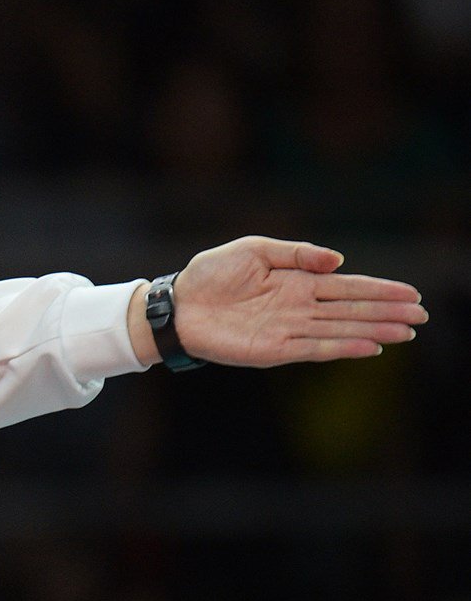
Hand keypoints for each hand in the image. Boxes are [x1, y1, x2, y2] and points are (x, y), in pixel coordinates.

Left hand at [164, 235, 427, 367]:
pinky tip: (369, 346)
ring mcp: (289, 329)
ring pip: (341, 330)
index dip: (379, 290)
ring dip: (374, 331)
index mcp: (296, 281)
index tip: (411, 293)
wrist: (178, 304)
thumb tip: (338, 259)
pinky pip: (316, 348)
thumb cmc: (211, 274)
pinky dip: (343, 348)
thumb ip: (296, 254)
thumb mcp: (253, 250)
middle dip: (387, 311)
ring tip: (406, 332)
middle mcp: (298, 307)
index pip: (347, 286)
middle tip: (422, 315)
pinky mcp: (275, 349)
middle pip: (352, 310)